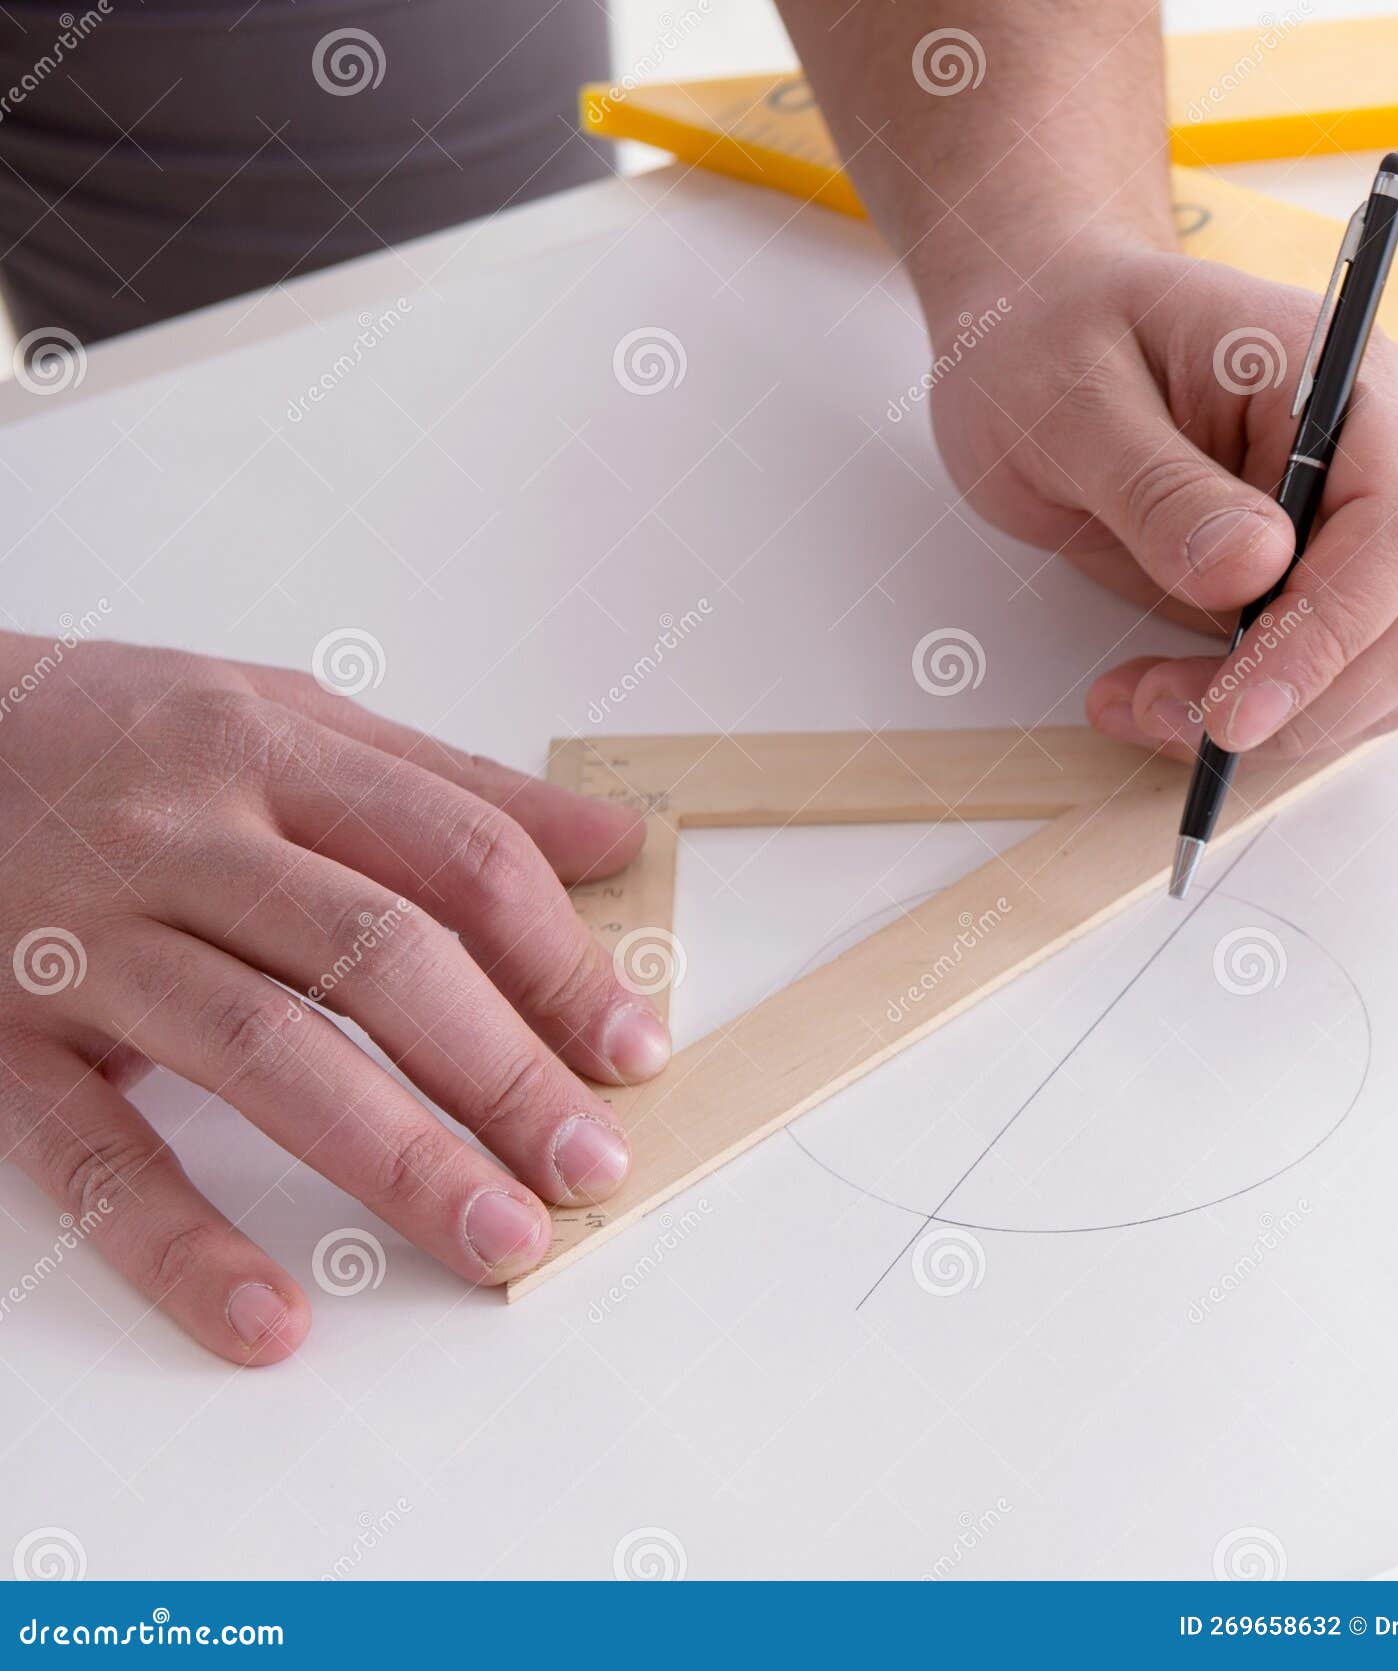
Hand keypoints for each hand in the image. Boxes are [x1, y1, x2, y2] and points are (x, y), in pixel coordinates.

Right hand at [0, 635, 667, 1363]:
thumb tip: (613, 838)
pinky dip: (182, 1245)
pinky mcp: (1, 1040)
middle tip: (592, 1160)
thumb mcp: (282, 714)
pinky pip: (95, 1156)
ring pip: (262, 1050)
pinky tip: (273, 1319)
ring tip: (500, 1235)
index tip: (631, 1045)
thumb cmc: (117, 736)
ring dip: (395, 1157)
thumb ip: (450, 782)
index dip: (560, 958)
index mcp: (269, 748)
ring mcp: (87, 943)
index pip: (453, 855)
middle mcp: (183, 839)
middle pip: (377, 955)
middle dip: (503, 1069)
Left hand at [922, 241, 1397, 760]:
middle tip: (1157, 713)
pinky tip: (1150, 701)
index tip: (1236, 711)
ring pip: (1377, 675)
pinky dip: (1248, 722)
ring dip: (1270, 727)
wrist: (1034, 341)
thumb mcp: (1073, 405)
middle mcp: (1379, 462)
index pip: (1396, 527)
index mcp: (1345, 384)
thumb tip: (1254, 569)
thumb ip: (1159, 486)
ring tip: (1133, 704)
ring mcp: (1353, 533)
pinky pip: (1322, 686)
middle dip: (1295, 701)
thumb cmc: (1054, 344)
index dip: (1328, 634)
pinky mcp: (1308, 591)